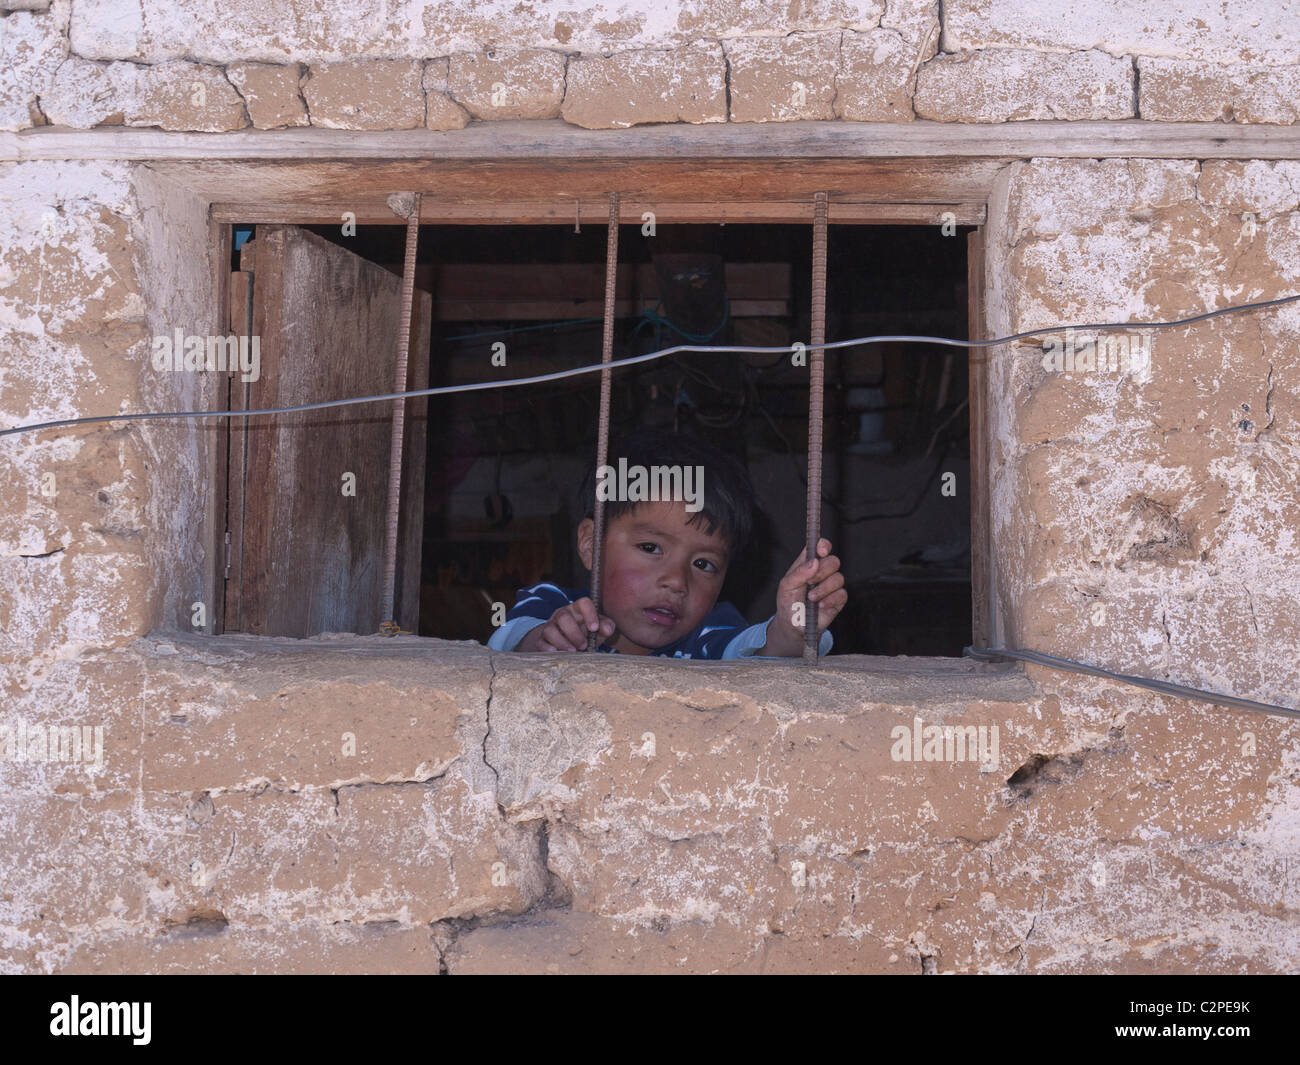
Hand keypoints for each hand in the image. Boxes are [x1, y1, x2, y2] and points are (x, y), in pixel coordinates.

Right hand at [516, 596, 616, 651]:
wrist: (567, 643)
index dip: (589, 614)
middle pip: (563, 616)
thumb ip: (607, 626)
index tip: (594, 628)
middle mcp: (562, 615)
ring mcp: (550, 626)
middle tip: (584, 645)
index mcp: (578, 610)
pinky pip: (541, 642)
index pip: (583, 603)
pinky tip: (558, 654)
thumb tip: (607, 629)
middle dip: (574, 633)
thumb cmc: (586, 633)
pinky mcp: (542, 639)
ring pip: (550, 629)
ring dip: (562, 642)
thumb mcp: (599, 630)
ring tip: (573, 652)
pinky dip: (548, 649)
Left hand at [764, 538, 847, 655]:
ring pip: (839, 578)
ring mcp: (831, 585)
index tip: (821, 552)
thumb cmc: (788, 602)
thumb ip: (799, 572)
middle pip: (833, 561)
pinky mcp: (838, 599)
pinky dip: (830, 599)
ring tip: (811, 598)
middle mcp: (822, 572)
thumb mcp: (786, 586)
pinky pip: (842, 594)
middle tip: (809, 582)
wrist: (793, 625)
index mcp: (808, 563)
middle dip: (822, 571)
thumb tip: (815, 562)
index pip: (821, 546)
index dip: (824, 545)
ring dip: (824, 588)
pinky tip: (820, 605)